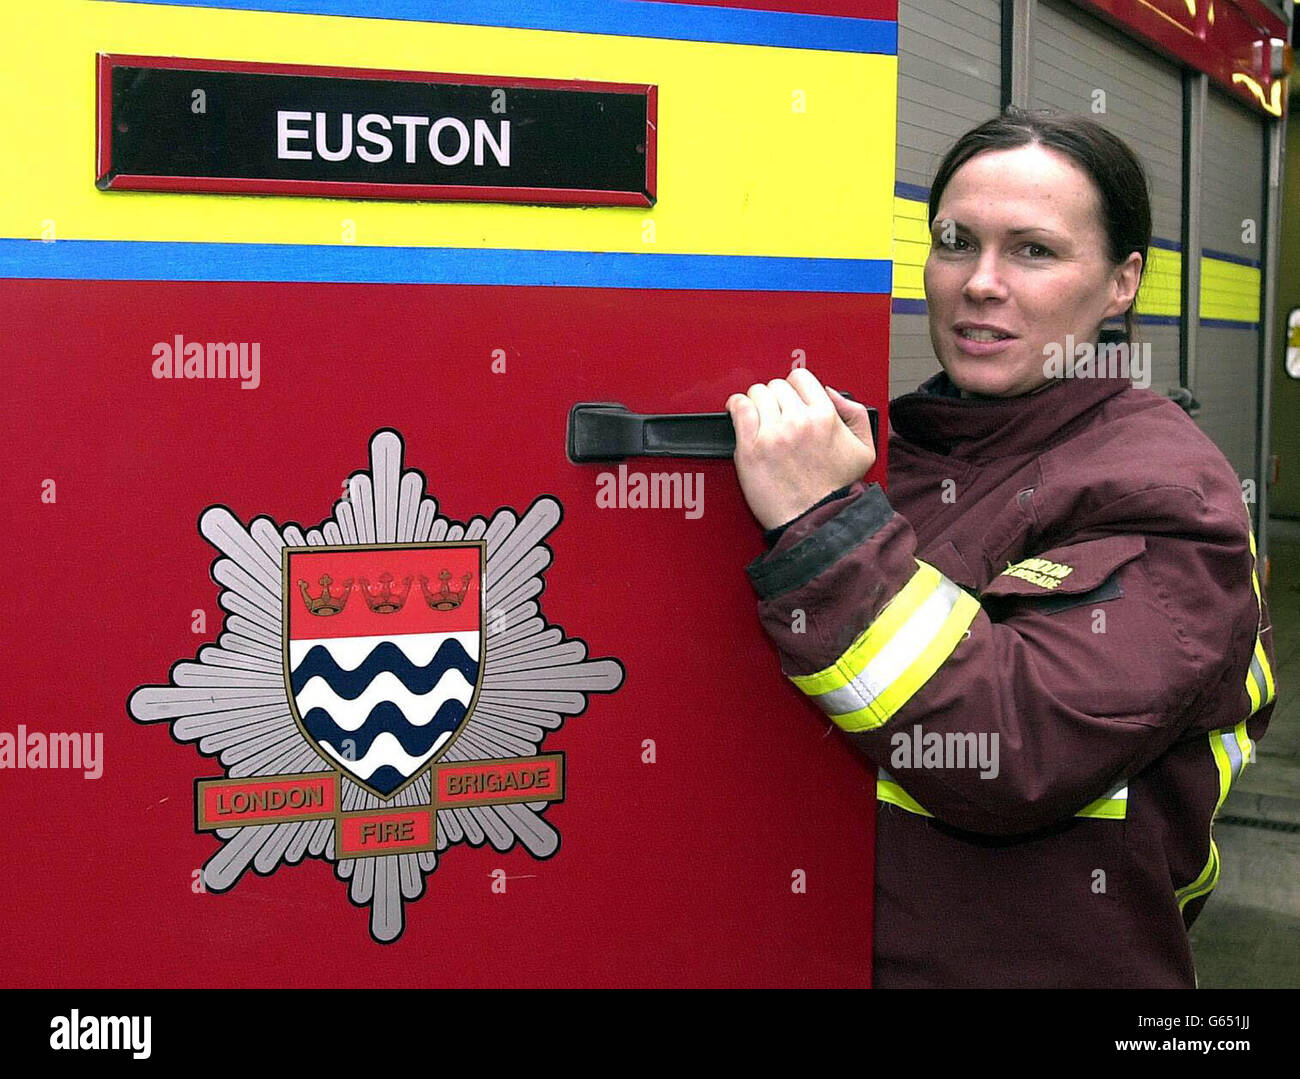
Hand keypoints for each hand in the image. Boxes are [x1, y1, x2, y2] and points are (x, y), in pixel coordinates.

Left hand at [725, 368, 876, 529]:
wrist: (813, 519)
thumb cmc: (835, 489)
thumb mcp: (864, 448)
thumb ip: (854, 412)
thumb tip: (831, 392)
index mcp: (825, 416)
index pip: (801, 378)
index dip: (795, 387)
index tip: (791, 398)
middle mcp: (798, 421)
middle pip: (776, 386)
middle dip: (775, 397)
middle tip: (776, 414)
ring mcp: (773, 433)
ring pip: (756, 394)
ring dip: (756, 402)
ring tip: (759, 416)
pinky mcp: (751, 447)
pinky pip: (738, 409)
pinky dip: (736, 406)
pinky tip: (737, 412)